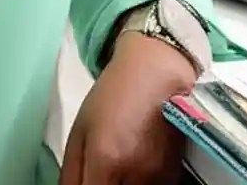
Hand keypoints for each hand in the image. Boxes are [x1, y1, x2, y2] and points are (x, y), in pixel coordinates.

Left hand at [60, 33, 197, 184]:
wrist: (157, 73)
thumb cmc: (112, 97)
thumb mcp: (79, 130)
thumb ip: (70, 173)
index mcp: (106, 160)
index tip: (86, 181)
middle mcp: (137, 174)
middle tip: (99, 174)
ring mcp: (160, 175)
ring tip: (117, 167)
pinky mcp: (176, 173)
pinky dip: (140, 183)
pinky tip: (134, 170)